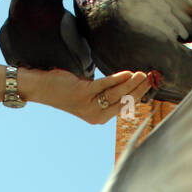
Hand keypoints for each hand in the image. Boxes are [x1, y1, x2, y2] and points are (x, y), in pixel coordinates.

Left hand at [0, 67, 151, 124]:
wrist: (41, 88)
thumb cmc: (65, 89)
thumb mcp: (88, 95)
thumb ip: (105, 93)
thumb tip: (125, 85)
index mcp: (99, 117)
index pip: (124, 107)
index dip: (138, 96)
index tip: (149, 85)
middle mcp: (96, 115)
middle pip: (124, 101)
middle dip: (139, 89)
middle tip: (150, 77)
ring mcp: (90, 105)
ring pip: (117, 94)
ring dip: (131, 83)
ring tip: (142, 73)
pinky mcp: (83, 92)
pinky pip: (105, 85)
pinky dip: (117, 79)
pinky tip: (127, 73)